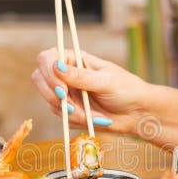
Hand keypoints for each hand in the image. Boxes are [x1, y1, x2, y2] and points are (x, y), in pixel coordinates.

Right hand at [31, 48, 150, 135]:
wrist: (137, 114)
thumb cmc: (126, 90)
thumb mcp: (105, 81)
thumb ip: (81, 76)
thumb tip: (57, 66)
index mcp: (75, 59)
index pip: (47, 58)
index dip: (48, 72)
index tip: (62, 89)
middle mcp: (66, 74)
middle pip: (40, 79)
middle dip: (54, 95)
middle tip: (71, 107)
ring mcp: (66, 93)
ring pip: (50, 101)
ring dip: (70, 111)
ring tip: (93, 115)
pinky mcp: (69, 110)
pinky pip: (61, 116)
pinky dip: (75, 120)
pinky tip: (93, 119)